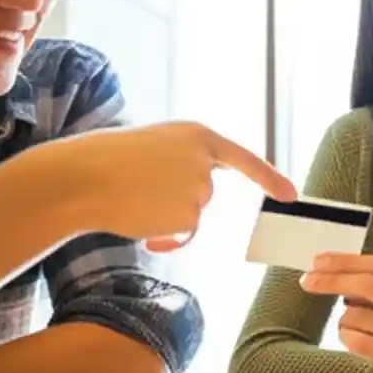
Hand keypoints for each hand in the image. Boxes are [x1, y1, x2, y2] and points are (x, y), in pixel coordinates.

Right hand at [21, 121, 295, 250]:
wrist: (81, 178)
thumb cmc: (109, 160)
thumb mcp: (156, 145)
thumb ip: (186, 161)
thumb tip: (198, 197)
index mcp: (198, 135)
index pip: (243, 158)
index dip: (268, 177)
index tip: (291, 195)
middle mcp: (206, 161)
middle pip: (204, 193)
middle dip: (176, 198)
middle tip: (139, 187)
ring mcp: (199, 190)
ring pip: (191, 214)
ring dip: (166, 216)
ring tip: (133, 199)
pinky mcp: (188, 217)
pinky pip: (182, 235)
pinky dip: (164, 238)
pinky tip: (138, 225)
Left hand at [302, 253, 372, 372]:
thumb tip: (342, 279)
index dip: (343, 260)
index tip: (318, 261)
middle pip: (363, 284)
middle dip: (329, 280)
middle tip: (306, 281)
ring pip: (354, 316)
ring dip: (343, 321)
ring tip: (358, 329)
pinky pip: (356, 341)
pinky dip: (348, 339)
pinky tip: (357, 341)